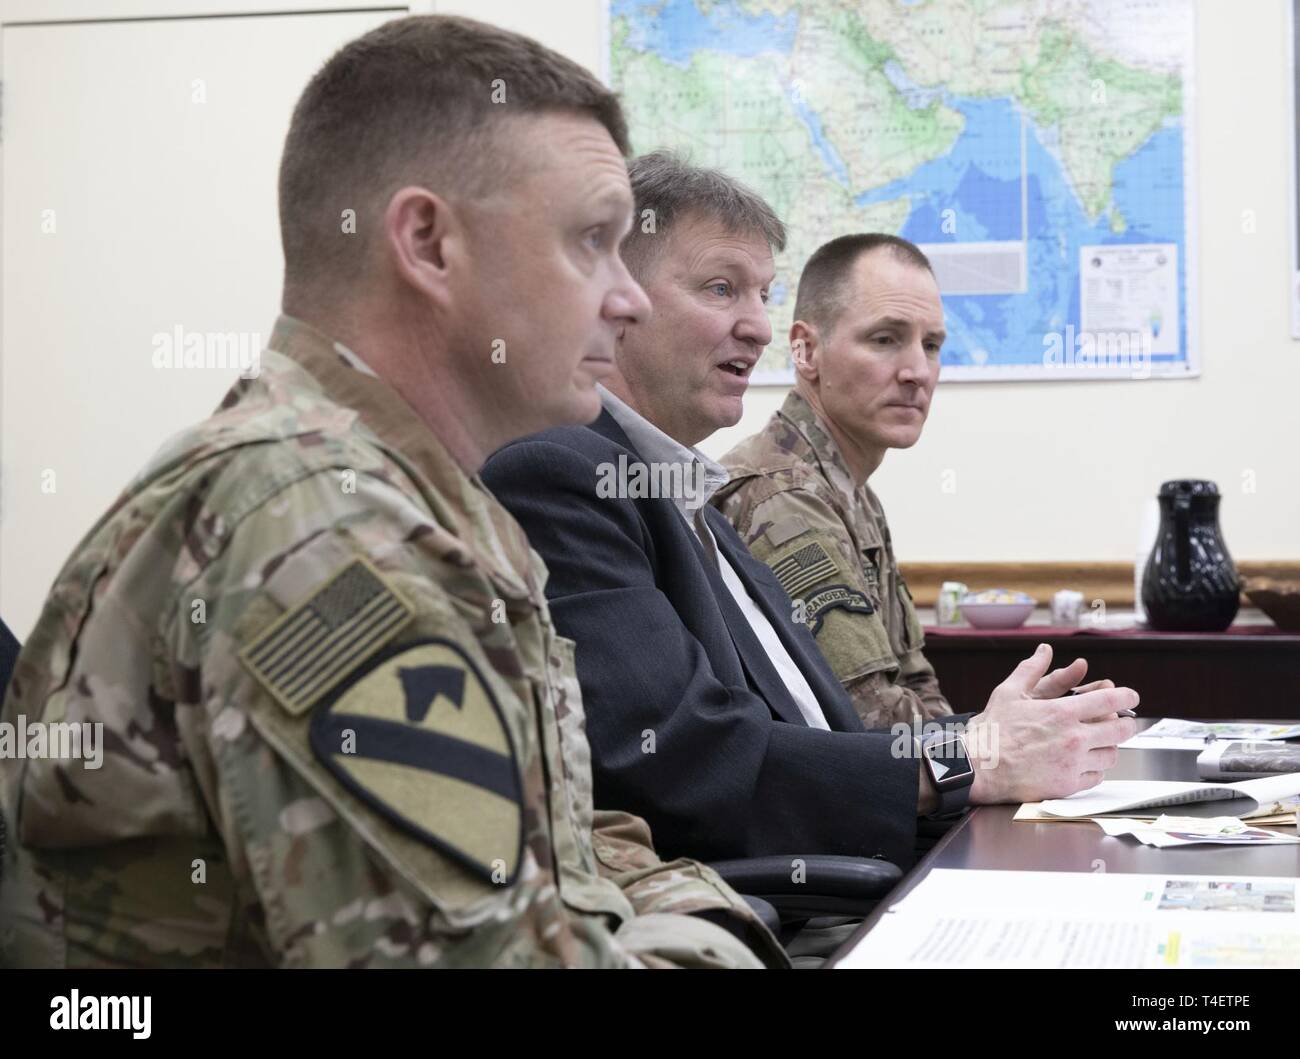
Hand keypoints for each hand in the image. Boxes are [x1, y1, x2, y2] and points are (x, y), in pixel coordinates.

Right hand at [964, 643, 1138, 804]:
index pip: (1110, 700)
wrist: (979, 768)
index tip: (1131, 697)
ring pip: (1111, 755)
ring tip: (1098, 744)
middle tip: (1121, 722)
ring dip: (1108, 747)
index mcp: (1062, 712)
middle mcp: (1074, 738)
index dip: (1127, 696)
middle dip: (1124, 723)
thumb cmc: (992, 731)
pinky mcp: (1068, 785)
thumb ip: (1031, 669)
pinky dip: (1095, 770)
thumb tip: (1044, 651)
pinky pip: (1097, 777)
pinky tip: (1084, 764)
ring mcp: (1073, 763)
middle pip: (1120, 729)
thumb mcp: (1009, 693)